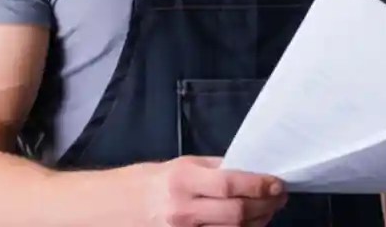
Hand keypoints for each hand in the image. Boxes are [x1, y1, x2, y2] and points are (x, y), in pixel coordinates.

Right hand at [141, 156, 287, 225]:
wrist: (106, 208)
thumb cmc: (144, 182)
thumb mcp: (178, 165)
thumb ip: (214, 168)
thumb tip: (249, 168)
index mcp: (183, 180)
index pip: (230, 184)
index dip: (260, 186)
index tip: (278, 183)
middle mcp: (182, 209)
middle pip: (236, 213)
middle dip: (266, 205)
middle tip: (279, 197)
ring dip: (257, 222)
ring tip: (267, 210)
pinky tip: (247, 225)